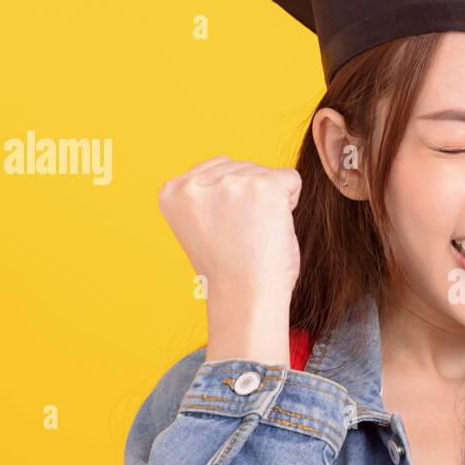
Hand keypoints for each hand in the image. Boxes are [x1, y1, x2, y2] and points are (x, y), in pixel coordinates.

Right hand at [158, 155, 301, 362]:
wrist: (246, 298)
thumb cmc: (231, 270)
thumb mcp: (202, 223)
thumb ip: (210, 194)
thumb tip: (234, 170)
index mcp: (172, 192)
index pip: (220, 167)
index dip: (234, 199)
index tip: (227, 230)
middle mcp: (195, 184)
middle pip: (244, 166)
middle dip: (253, 198)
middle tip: (244, 237)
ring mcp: (229, 184)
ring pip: (267, 173)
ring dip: (271, 202)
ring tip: (257, 235)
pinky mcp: (263, 189)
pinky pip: (291, 179)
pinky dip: (291, 202)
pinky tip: (274, 228)